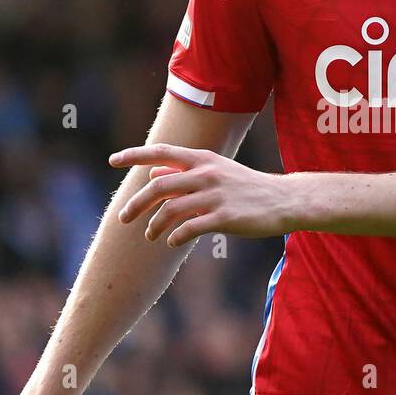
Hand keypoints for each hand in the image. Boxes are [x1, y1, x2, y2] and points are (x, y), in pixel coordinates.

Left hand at [110, 143, 292, 243]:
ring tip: (151, 236)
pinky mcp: (225, 218)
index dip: (134, 155)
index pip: (161, 152)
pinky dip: (175, 237)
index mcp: (202, 159)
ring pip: (170, 210)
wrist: (283, 201)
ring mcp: (216, 195)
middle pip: (158, 186)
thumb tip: (153, 173)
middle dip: (136, 204)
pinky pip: (189, 229)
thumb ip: (183, 173)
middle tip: (123, 218)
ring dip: (154, 226)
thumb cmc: (246, 187)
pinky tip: (172, 242)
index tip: (112, 160)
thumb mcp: (216, 172)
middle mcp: (206, 173)